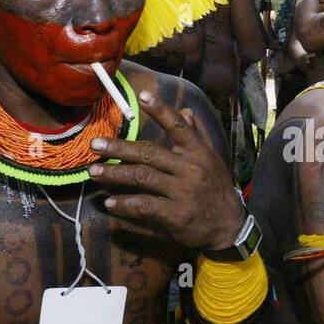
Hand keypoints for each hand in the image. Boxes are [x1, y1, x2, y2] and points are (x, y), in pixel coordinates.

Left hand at [88, 90, 245, 250]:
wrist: (229, 227)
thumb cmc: (216, 190)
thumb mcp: (211, 160)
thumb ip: (196, 136)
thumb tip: (186, 110)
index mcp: (198, 153)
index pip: (179, 127)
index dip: (161, 111)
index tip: (142, 96)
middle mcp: (191, 169)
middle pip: (149, 153)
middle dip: (119, 148)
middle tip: (95, 145)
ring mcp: (183, 192)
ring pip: (142, 177)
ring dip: (114, 174)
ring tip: (94, 172)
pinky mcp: (176, 215)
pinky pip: (144, 205)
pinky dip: (125, 204)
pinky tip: (110, 204)